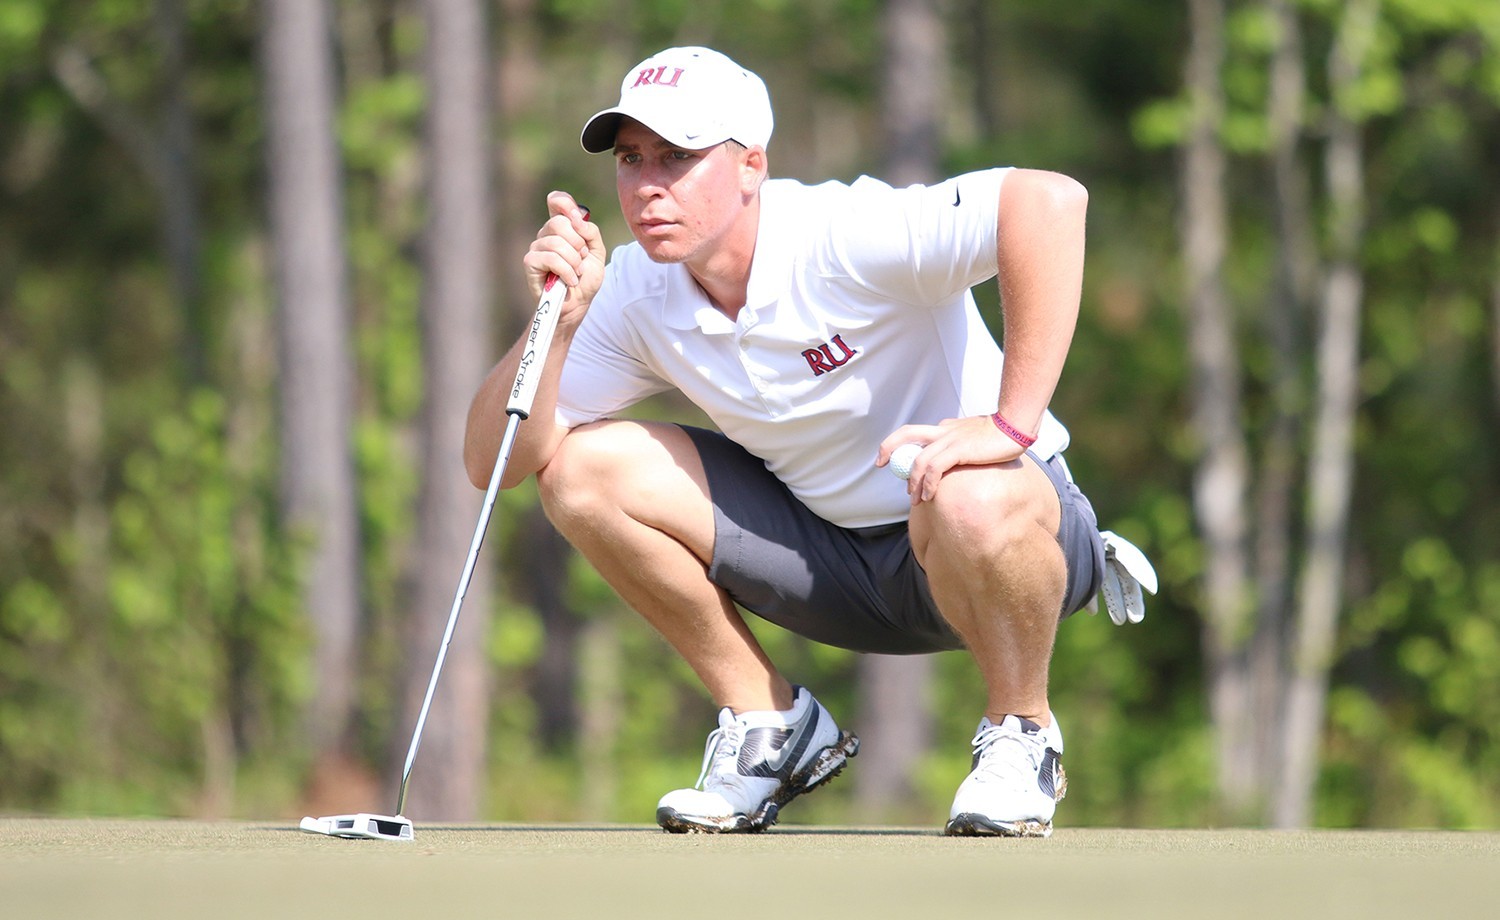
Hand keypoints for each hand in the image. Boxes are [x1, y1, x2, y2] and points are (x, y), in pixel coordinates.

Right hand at [523, 191, 605, 312]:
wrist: (577, 303)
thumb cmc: (585, 278)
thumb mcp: (597, 252)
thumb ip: (591, 232)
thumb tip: (577, 220)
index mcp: (562, 227)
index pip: (557, 201)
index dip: (565, 202)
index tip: (577, 217)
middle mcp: (546, 233)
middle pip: (559, 222)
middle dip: (578, 243)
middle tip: (582, 258)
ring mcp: (537, 247)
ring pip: (556, 242)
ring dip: (574, 261)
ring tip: (576, 273)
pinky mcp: (530, 262)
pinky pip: (550, 258)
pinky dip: (566, 271)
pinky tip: (570, 280)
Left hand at [877, 414, 1029, 503]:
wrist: (1017, 425)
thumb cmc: (999, 433)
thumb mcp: (973, 437)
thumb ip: (960, 445)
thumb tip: (952, 460)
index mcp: (946, 427)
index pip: (916, 434)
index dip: (898, 444)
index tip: (888, 458)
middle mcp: (944, 430)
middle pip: (907, 434)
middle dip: (889, 447)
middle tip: (880, 464)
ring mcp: (951, 439)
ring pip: (920, 460)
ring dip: (913, 482)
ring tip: (915, 500)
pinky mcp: (960, 450)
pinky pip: (935, 468)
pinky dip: (928, 483)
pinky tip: (929, 495)